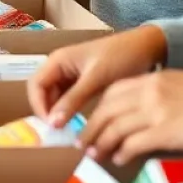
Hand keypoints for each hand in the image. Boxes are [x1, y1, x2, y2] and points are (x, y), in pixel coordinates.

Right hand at [27, 26, 168, 124]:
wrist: (146, 48)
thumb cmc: (119, 57)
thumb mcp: (95, 79)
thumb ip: (73, 99)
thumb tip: (53, 122)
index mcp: (57, 60)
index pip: (36, 85)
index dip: (38, 106)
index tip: (51, 127)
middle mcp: (60, 67)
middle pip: (42, 92)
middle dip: (46, 111)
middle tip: (58, 133)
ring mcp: (71, 75)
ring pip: (54, 97)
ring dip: (57, 113)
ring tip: (67, 132)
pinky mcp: (83, 82)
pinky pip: (68, 99)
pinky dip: (69, 111)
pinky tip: (77, 124)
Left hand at [81, 70, 182, 165]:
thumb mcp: (178, 86)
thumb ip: (157, 95)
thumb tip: (142, 113)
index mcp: (149, 80)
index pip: (112, 92)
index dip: (97, 108)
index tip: (90, 120)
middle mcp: (147, 93)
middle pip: (107, 110)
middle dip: (90, 128)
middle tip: (82, 143)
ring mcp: (154, 112)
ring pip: (115, 128)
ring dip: (101, 143)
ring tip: (94, 155)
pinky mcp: (164, 132)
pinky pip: (134, 143)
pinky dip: (122, 152)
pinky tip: (119, 159)